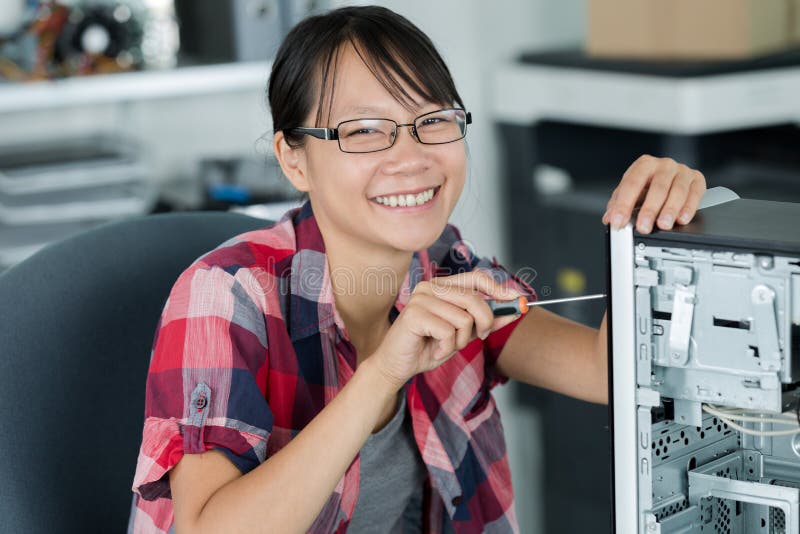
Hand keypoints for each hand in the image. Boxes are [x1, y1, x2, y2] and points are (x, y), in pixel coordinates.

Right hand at [370, 270, 521, 389]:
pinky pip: (448, 331)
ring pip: (464, 318)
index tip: (517, 300)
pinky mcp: (414, 314)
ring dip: (461, 340)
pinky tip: (434, 350)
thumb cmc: (428, 347)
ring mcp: (421, 298)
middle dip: (484, 323)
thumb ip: (486, 321)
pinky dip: (447, 347)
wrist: (397, 366)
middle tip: (477, 338)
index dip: (498, 288)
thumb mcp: (463, 334)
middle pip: (475, 299)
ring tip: (445, 346)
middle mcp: (430, 286)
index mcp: (442, 285)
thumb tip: (514, 311)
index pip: (476, 277)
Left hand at [602, 155, 706, 233]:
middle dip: (649, 210)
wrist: (672, 176)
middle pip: (657, 187)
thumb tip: (609, 218)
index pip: (631, 184)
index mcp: (644, 165)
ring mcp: (682, 171)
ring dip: (670, 210)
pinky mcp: (697, 179)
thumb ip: (618, 204)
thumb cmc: (648, 184)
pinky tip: (681, 219)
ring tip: (663, 225)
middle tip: (643, 226)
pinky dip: (689, 208)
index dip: (624, 204)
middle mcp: (664, 165)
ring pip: (677, 191)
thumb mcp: (631, 192)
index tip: (618, 221)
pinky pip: (695, 193)